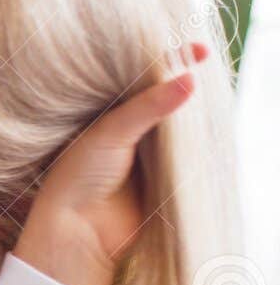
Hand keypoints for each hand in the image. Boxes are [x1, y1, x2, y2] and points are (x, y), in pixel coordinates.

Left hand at [12, 41, 209, 284]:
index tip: (198, 49)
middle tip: (206, 64)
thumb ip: (148, 106)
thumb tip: (191, 79)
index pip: (142, 79)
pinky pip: (187, 154)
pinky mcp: (163, 178)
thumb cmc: (78, 180)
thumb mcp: (110, 133)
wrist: (77, 234)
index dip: (170, 61)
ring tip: (207, 93)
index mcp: (106, 115)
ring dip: (193, 113)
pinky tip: (208, 129)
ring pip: (178, 125)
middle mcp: (127, 131)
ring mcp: (146, 154)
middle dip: (185, 82)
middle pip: (165, 98)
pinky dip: (197, 142)